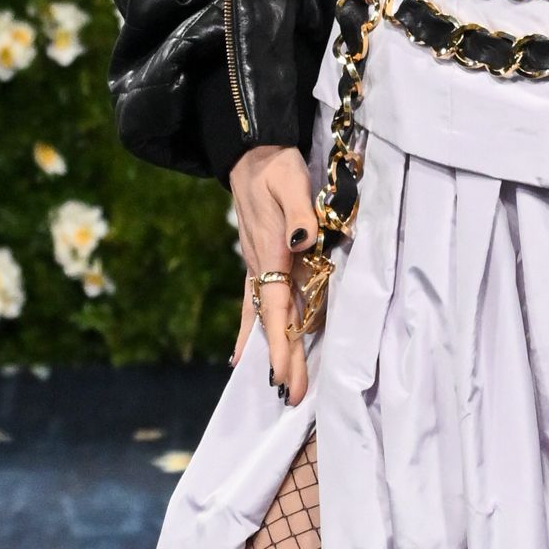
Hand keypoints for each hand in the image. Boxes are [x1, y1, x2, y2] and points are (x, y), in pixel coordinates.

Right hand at [229, 143, 319, 405]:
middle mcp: (262, 264)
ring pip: (264, 314)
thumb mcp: (289, 178)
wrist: (249, 151)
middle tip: (289, 396)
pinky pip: (256, 301)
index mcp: (272, 252)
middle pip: (272, 321)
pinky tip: (245, 351)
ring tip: (273, 384)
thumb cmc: (274, 164)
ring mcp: (259, 264)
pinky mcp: (261, 259)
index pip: (278, 308)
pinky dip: (254, 327)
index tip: (285, 375)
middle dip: (281, 358)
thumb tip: (304, 240)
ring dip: (269, 349)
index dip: (282, 343)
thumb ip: (298, 210)